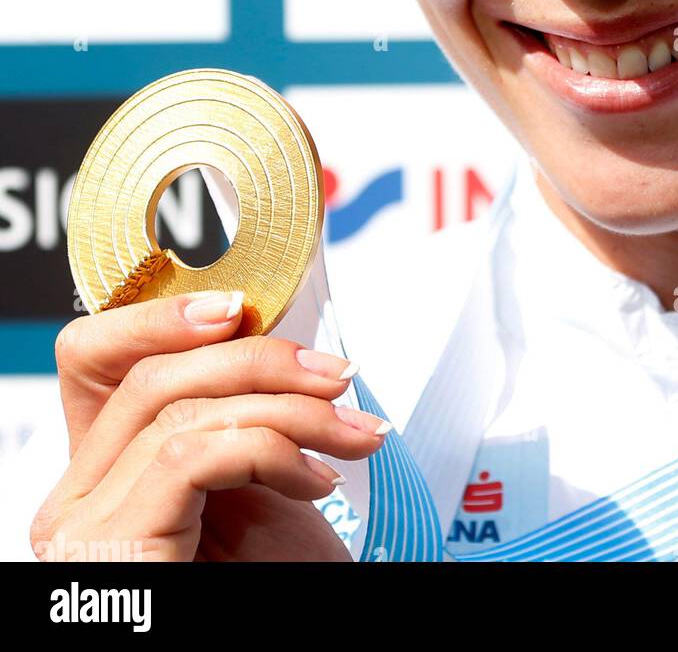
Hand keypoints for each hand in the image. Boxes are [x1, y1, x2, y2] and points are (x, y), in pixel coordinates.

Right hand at [30, 291, 389, 561]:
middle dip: (262, 360)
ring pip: (180, 409)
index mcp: (100, 471)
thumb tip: (267, 332)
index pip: (93, 360)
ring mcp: (83, 530)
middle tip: (341, 376)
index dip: (158, 317)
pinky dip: (270, 449)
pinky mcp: (113, 551)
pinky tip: (319, 480)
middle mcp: (74, 500)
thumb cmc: (271, 585)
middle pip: (151, 377)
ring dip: (289, 408)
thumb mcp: (252, 482)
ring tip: (355, 434)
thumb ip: (237, 414)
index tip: (240, 307)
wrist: (294, 646)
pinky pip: (191, 455)